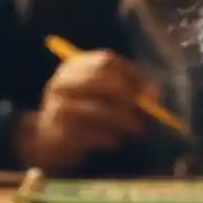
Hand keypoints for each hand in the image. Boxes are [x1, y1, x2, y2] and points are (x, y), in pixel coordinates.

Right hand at [18, 50, 150, 172]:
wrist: (48, 142)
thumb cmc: (84, 115)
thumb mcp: (103, 96)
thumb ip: (130, 91)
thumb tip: (154, 97)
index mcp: (74, 67)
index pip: (106, 61)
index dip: (132, 75)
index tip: (151, 93)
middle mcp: (62, 83)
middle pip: (100, 80)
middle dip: (128, 96)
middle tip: (146, 112)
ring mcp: (56, 109)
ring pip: (97, 110)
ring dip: (123, 121)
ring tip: (136, 130)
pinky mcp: (57, 134)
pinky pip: (90, 135)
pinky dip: (109, 138)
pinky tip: (116, 142)